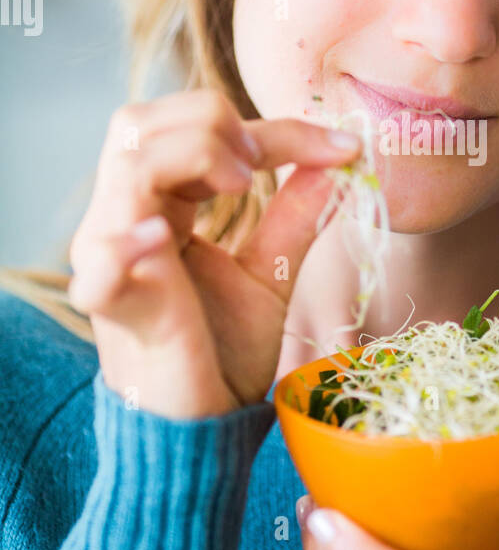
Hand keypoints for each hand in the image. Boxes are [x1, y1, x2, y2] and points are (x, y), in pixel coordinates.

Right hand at [68, 88, 360, 416]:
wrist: (205, 427)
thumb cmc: (223, 351)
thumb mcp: (271, 271)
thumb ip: (297, 214)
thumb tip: (341, 157)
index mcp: (158, 206)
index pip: (195, 131)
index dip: (274, 128)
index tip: (344, 146)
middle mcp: (124, 220)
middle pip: (138, 123)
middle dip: (209, 122)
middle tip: (261, 161)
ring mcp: (109, 256)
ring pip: (126, 164)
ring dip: (192, 154)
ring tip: (240, 183)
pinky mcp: (111, 303)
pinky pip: (102, 258)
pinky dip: (130, 238)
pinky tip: (164, 237)